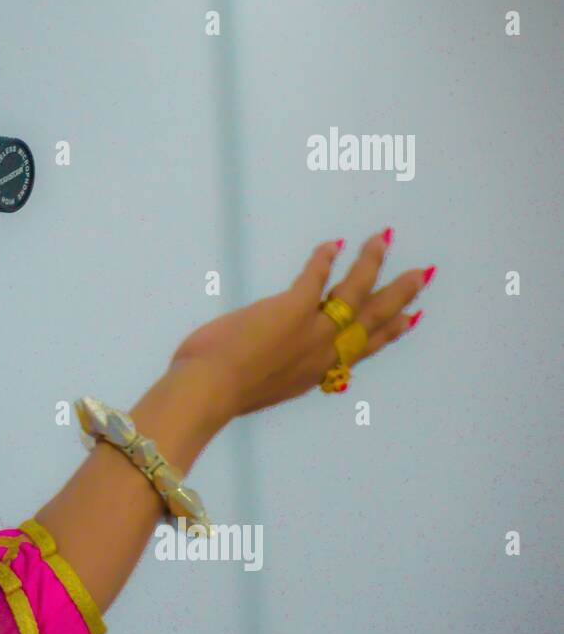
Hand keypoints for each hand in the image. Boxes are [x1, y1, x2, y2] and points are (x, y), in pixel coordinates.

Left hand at [170, 229, 433, 418]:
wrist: (210, 392)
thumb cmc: (217, 394)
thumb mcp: (259, 390)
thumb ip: (270, 375)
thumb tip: (260, 363)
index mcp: (315, 374)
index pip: (362, 350)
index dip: (389, 333)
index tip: (410, 319)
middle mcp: (323, 353)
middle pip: (374, 320)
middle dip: (400, 295)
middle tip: (422, 274)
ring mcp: (311, 331)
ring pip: (354, 292)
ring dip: (370, 264)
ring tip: (381, 239)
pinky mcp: (292, 309)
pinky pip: (316, 277)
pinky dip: (324, 258)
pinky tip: (331, 243)